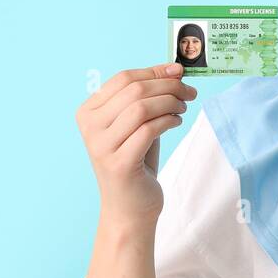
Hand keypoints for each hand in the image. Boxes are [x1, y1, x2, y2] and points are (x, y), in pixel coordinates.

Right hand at [75, 62, 197, 223]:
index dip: (155, 71)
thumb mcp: (138, 123)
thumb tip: (174, 69)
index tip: (179, 71)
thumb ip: (149, 98)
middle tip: (189, 92)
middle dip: (168, 86)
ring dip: (170, 103)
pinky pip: (148, 129)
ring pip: (141, 108)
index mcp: (88, 112)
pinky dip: (168, 121)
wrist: (130, 207)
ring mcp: (101, 146)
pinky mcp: (118, 163)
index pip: (123, 78)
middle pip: (134, 90)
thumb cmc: (136, 161)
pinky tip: (176, 122)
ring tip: (183, 108)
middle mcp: (89, 127)